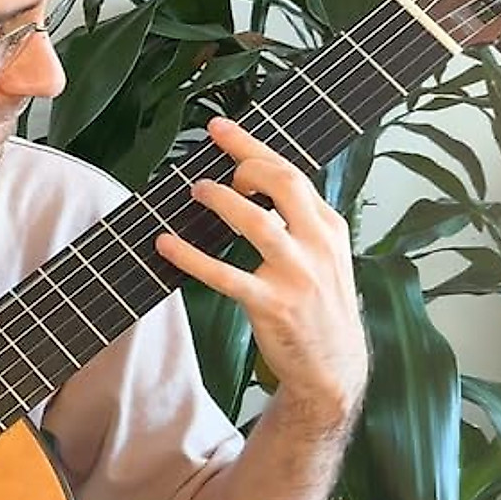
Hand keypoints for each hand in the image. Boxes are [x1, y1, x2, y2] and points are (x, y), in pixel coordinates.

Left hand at [155, 116, 367, 421]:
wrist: (334, 369)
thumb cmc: (320, 307)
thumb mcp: (324, 257)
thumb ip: (297, 221)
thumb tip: (252, 185)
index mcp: (329, 228)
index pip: (292, 173)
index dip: (253, 148)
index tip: (222, 130)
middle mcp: (318, 245)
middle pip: (282, 184)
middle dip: (243, 164)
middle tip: (212, 168)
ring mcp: (297, 275)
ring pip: (256, 222)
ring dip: (221, 202)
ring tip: (196, 192)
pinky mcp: (272, 305)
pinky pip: (225, 275)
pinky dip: (191, 257)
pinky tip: (166, 244)